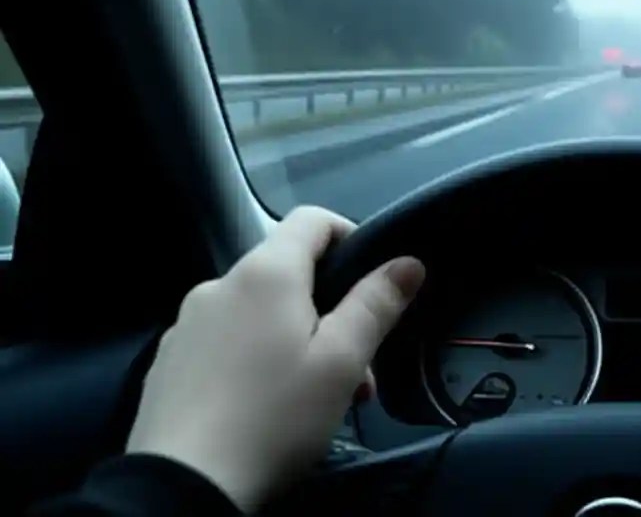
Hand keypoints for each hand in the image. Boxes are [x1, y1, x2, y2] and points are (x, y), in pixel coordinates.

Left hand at [126, 206, 424, 511]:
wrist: (183, 485)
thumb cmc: (275, 416)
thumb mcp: (342, 362)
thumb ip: (376, 304)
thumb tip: (407, 262)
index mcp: (265, 273)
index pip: (312, 220)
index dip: (351, 237)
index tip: (375, 284)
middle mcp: (219, 285)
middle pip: (288, 274)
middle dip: (330, 311)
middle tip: (357, 369)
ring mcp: (186, 325)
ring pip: (257, 314)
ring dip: (295, 341)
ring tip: (315, 398)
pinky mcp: (168, 364)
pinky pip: (225, 344)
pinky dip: (255, 361)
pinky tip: (265, 408)